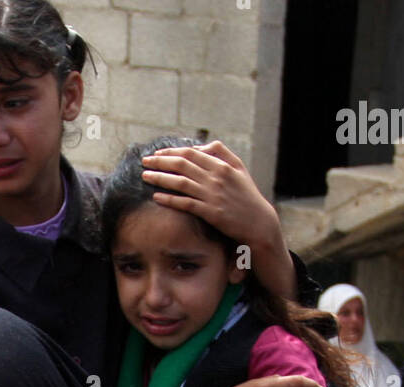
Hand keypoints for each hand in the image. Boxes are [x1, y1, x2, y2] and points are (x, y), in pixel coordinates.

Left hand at [142, 141, 295, 295]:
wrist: (259, 223)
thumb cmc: (247, 196)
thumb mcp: (238, 168)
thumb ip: (221, 153)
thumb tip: (200, 147)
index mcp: (222, 165)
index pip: (191, 153)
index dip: (171, 151)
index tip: (157, 153)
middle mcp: (216, 177)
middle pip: (182, 165)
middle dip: (160, 161)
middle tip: (145, 161)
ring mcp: (213, 195)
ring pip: (181, 182)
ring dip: (160, 178)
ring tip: (145, 176)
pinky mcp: (211, 212)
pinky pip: (186, 203)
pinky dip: (170, 199)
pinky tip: (157, 197)